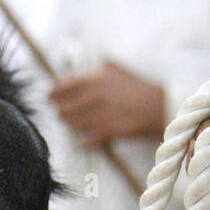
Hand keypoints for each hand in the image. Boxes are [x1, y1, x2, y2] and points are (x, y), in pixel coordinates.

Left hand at [48, 61, 165, 143]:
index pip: (60, 88)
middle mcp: (94, 96)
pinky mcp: (108, 132)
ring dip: (71, 126)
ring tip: (73, 124)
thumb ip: (97, 68)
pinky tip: (83, 141)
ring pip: (72, 125)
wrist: (158, 107)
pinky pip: (86, 140)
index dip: (52, 94)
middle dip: (61, 112)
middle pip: (62, 109)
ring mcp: (100, 115)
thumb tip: (78, 68)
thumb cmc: (138, 87)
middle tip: (62, 113)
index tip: (50, 98)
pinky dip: (83, 141)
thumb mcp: (117, 69)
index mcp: (94, 79)